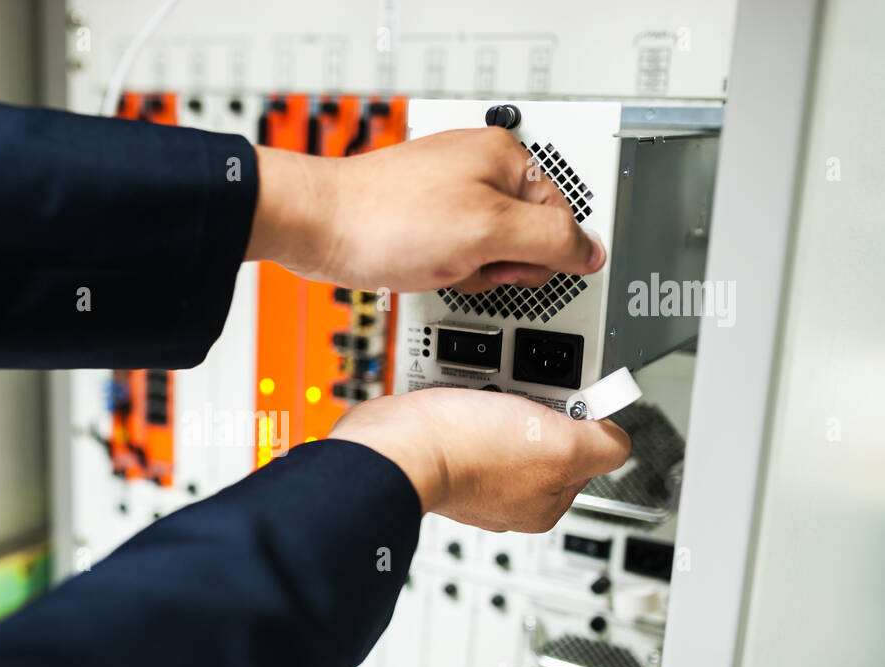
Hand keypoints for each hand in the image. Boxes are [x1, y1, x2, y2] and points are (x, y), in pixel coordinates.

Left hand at [246, 127, 605, 292]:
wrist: (315, 229)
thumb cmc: (386, 221)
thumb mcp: (488, 234)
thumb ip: (550, 241)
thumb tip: (591, 252)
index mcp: (506, 156)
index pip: (561, 217)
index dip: (538, 255)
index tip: (508, 265)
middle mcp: (479, 166)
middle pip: (526, 235)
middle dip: (501, 263)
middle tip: (470, 262)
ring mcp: (448, 191)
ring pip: (490, 249)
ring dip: (471, 270)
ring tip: (441, 263)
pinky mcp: (422, 216)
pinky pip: (456, 253)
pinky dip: (445, 269)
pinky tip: (424, 267)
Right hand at [329, 388, 629, 531]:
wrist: (395, 441)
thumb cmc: (464, 449)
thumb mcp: (561, 446)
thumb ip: (603, 445)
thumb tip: (615, 438)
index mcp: (544, 504)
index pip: (588, 453)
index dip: (581, 422)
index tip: (567, 403)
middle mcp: (509, 495)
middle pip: (548, 434)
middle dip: (539, 408)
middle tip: (522, 395)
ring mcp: (473, 472)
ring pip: (508, 420)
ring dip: (504, 397)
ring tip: (490, 390)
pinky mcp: (443, 448)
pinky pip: (470, 413)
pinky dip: (470, 397)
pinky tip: (465, 394)